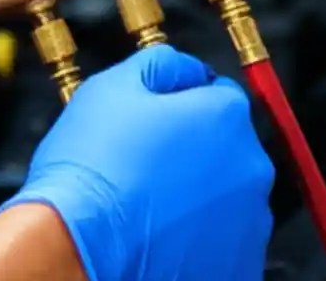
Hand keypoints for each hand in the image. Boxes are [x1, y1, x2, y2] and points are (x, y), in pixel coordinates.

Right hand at [1, 45, 274, 280]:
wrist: (74, 245)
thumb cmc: (91, 172)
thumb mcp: (111, 87)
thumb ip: (160, 64)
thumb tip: (182, 68)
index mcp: (226, 116)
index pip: (219, 96)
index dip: (183, 106)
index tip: (157, 123)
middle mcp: (251, 167)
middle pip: (227, 148)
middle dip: (194, 153)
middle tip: (146, 165)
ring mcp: (249, 222)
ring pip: (227, 198)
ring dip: (197, 197)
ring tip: (147, 205)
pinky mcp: (239, 265)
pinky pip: (223, 242)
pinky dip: (198, 239)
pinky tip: (159, 236)